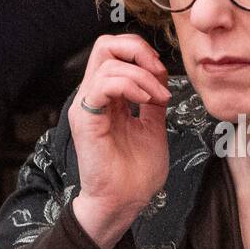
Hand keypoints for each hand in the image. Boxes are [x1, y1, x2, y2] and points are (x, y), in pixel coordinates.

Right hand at [68, 33, 171, 248]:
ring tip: (157, 98)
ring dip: (141, 74)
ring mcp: (87, 106)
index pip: (116, 53)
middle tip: (158, 72)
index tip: (164, 75)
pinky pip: (103, 84)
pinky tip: (145, 101)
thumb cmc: (134, 174)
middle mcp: (94, 97)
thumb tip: (162, 80)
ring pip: (106, 60)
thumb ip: (152, 103)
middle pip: (105, 45)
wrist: (124, 203)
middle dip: (137, 50)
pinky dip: (129, 84)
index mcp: (109, 98)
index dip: (142, 54)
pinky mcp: (86, 119)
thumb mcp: (153, 128)